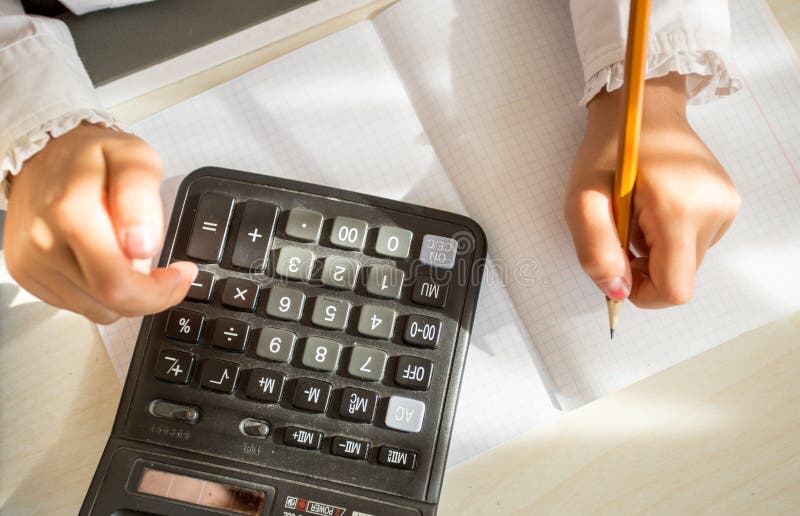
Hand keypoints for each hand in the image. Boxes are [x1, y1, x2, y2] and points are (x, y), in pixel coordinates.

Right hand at [4, 123, 196, 322]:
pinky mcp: (26, 273)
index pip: (118, 284)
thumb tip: (141, 246)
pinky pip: (77, 305)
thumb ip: (140, 198)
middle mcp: (44, 241)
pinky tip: (105, 261)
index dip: (159, 291)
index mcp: (71, 212)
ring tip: (129, 256)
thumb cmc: (93, 156)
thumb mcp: (134, 158)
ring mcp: (32, 261)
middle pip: (109, 302)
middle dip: (150, 296)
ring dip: (125, 293)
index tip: (181, 273)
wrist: (45, 154)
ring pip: (97, 309)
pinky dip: (100, 292)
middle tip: (166, 273)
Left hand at [564, 73, 739, 307]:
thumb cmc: (610, 150)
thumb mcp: (583, 200)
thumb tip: (615, 291)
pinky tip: (653, 209)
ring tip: (636, 214)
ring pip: (687, 262)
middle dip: (644, 268)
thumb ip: (595, 250)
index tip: (619, 270)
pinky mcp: (727, 204)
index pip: (674, 290)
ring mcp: (726, 207)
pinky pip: (695, 243)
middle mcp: (713, 211)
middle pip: (680, 277)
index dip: (642, 293)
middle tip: (620, 233)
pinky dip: (669, 238)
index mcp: (679, 211)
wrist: (643, 109)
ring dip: (656, 252)